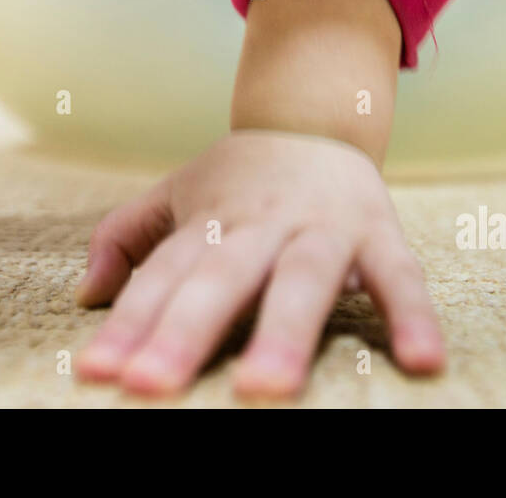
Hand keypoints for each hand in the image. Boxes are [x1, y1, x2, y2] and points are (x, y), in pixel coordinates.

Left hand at [74, 130, 443, 396]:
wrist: (319, 115)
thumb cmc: (242, 175)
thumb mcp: (178, 192)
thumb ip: (126, 235)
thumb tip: (85, 296)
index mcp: (211, 218)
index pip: (163, 276)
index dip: (129, 322)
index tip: (98, 372)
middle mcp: (262, 222)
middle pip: (220, 278)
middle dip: (186, 331)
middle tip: (151, 386)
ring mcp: (324, 226)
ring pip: (302, 279)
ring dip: (283, 332)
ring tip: (264, 391)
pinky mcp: (380, 232)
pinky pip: (400, 276)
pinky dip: (413, 316)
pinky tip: (420, 363)